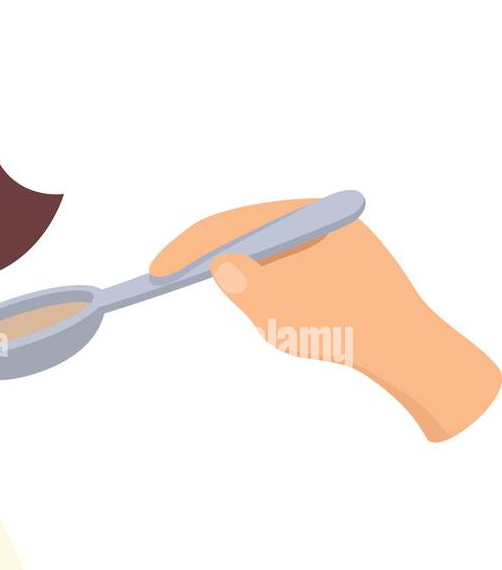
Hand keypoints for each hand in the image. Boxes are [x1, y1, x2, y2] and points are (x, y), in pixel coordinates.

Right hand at [151, 199, 499, 440]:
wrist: (411, 352)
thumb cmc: (349, 330)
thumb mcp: (281, 311)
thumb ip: (245, 285)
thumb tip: (218, 262)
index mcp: (309, 216)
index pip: (234, 221)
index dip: (188, 246)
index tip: (159, 272)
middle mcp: (321, 221)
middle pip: (249, 232)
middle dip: (212, 258)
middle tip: (174, 282)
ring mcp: (332, 243)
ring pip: (267, 255)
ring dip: (246, 279)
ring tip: (256, 314)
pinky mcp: (340, 268)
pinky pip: (289, 272)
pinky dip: (271, 292)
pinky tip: (285, 320)